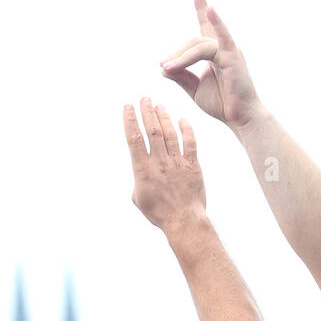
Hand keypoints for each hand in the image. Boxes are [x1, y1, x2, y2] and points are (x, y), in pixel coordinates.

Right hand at [124, 99, 205, 231]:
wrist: (184, 221)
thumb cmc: (159, 213)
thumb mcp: (138, 198)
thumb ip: (137, 179)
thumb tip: (139, 169)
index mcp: (143, 170)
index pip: (134, 139)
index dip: (130, 120)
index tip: (128, 107)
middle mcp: (159, 163)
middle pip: (151, 131)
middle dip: (146, 112)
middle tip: (144, 99)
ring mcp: (177, 163)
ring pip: (169, 133)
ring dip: (163, 117)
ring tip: (159, 105)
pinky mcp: (193, 166)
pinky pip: (190, 143)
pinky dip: (186, 130)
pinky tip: (182, 120)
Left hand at [160, 0, 261, 130]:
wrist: (239, 118)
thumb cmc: (223, 104)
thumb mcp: (195, 89)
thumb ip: (180, 76)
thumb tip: (162, 68)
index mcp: (215, 54)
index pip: (206, 28)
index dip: (202, 8)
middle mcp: (223, 48)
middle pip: (194, 41)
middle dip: (177, 53)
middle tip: (163, 66)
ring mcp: (229, 50)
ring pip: (199, 45)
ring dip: (181, 56)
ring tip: (168, 67)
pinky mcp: (233, 56)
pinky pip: (221, 38)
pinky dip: (217, 22)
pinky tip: (210, 9)